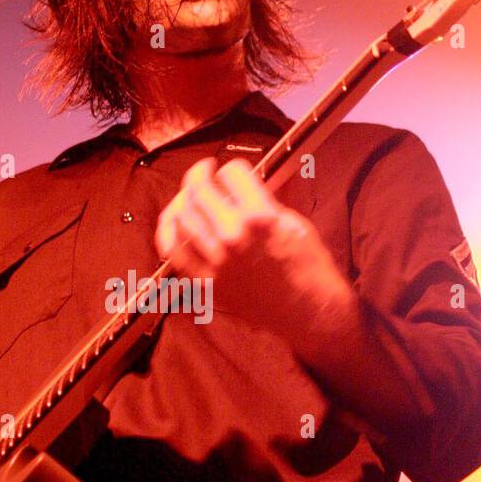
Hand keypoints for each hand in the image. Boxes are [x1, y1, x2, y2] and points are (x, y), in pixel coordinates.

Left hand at [154, 157, 355, 343]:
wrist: (310, 313)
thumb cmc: (309, 268)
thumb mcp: (294, 222)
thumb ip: (266, 200)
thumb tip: (249, 182)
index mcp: (259, 217)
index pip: (230, 174)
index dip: (231, 168)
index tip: (231, 171)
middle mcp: (233, 237)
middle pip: (199, 190)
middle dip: (200, 175)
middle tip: (204, 173)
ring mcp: (216, 262)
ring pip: (181, 217)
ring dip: (183, 200)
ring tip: (190, 196)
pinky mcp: (206, 283)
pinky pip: (174, 252)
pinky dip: (170, 232)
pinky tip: (175, 223)